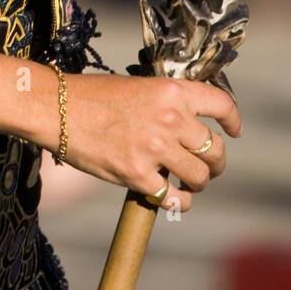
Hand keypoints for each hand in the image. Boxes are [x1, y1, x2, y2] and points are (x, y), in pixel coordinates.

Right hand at [56, 72, 241, 212]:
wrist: (57, 108)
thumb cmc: (93, 95)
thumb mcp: (138, 87)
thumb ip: (166, 104)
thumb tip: (188, 127)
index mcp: (171, 91)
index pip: (221, 105)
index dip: (232, 121)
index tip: (233, 131)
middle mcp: (170, 118)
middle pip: (215, 150)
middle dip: (215, 163)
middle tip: (206, 168)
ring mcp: (155, 148)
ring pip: (200, 177)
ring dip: (197, 183)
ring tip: (186, 183)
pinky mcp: (138, 175)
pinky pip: (175, 198)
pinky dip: (179, 202)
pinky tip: (172, 198)